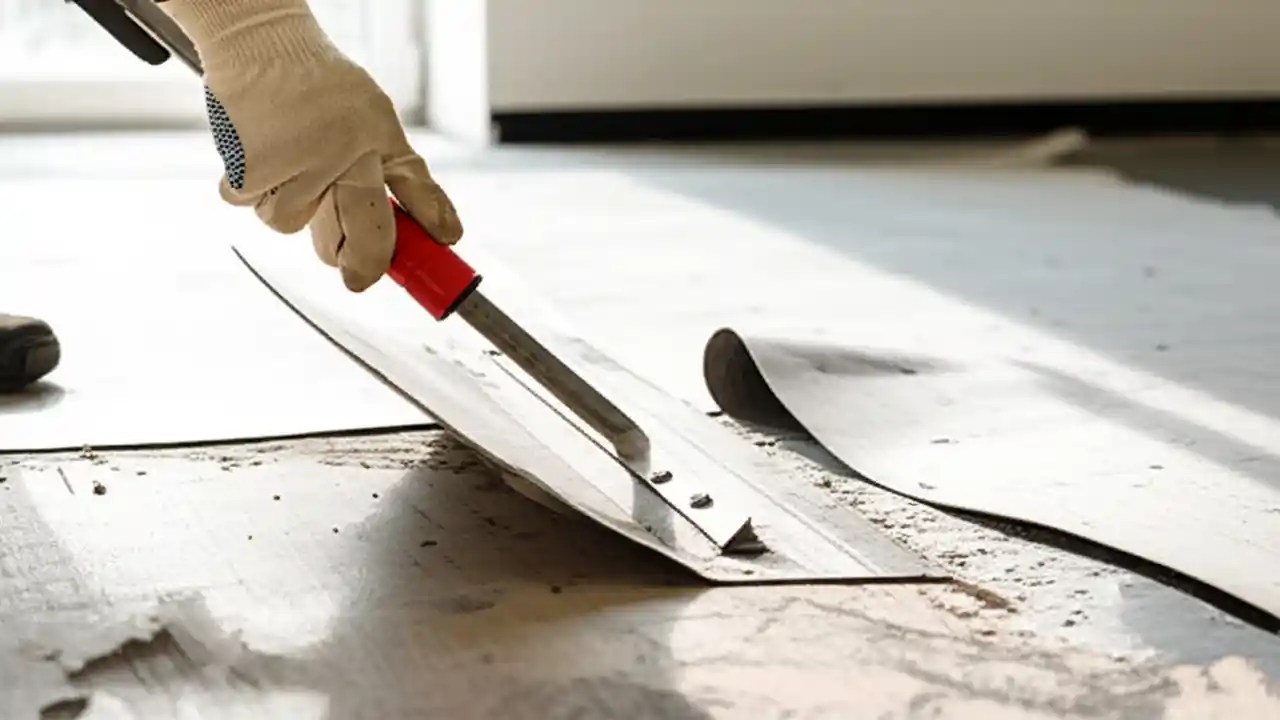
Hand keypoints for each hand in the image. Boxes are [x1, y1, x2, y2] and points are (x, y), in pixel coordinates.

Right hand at [160, 0, 462, 290]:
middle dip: (342, 252)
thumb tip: (449, 234)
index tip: (372, 280)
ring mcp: (284, 172)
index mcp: (368, 155)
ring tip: (298, 163)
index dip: (380, 265)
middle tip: (342, 232)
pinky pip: (253, 206)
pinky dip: (257, 188)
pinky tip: (268, 154)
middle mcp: (328, 165)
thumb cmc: (329, 90)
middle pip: (334, 247)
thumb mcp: (385, 129)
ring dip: (295, 209)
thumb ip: (414, 186)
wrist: (264, 46)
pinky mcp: (243, 172)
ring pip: (291, 228)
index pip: (380, 231)